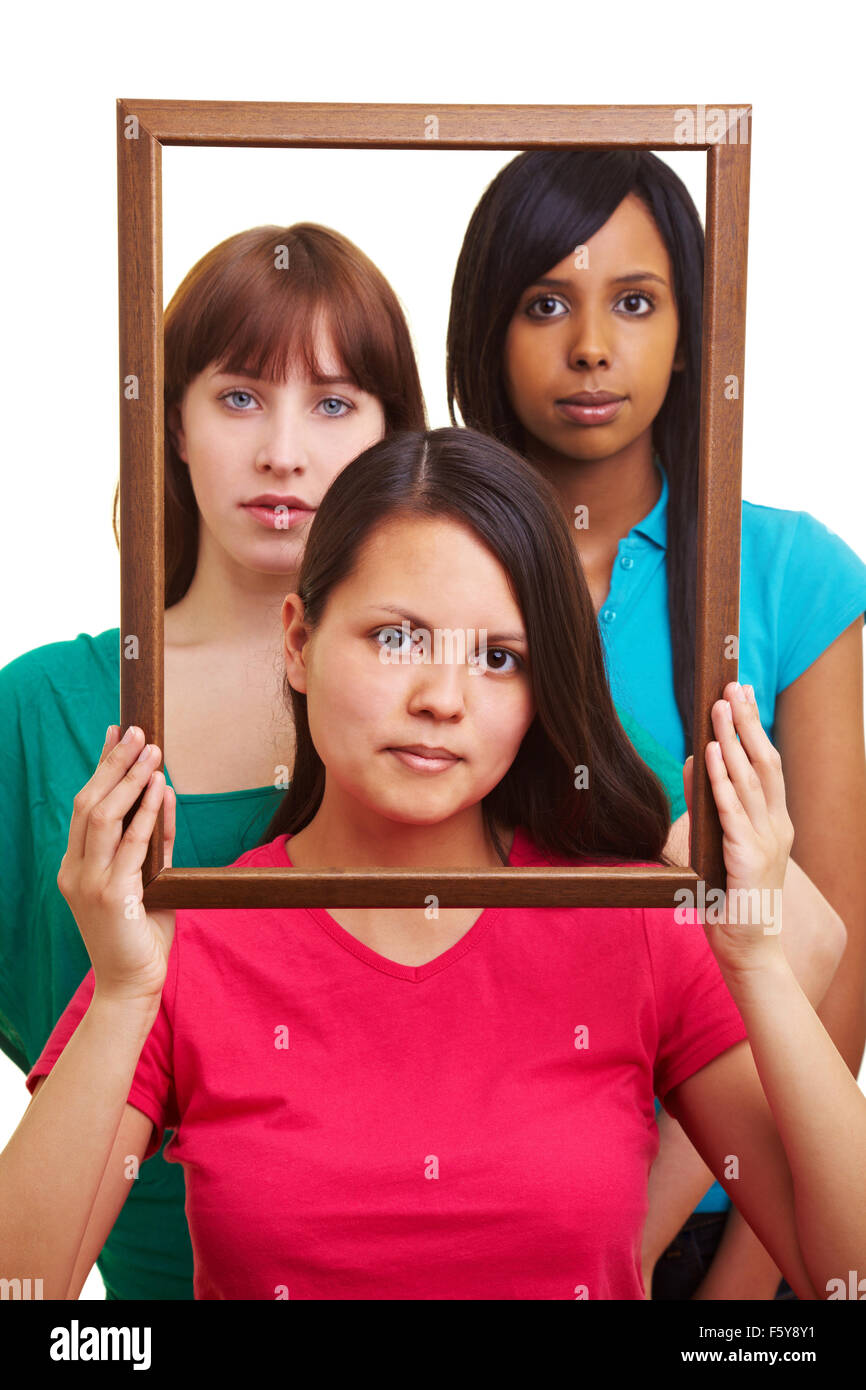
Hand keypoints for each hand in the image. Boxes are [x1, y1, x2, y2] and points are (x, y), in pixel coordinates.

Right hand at [56, 725, 176, 1005]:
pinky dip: (146, 813)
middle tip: (135, 730)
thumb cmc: (142, 934)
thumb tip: (164, 791)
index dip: (100, 767)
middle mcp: (74, 870)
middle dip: (113, 763)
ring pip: (103, 817)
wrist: (134, 985)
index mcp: (74, 866)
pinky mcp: (112, 897)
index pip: (84, 805)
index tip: (114, 734)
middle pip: (89, 803)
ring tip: (152, 750)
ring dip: (129, 779)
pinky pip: (131, 845)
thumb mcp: (146, 880)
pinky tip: (161, 789)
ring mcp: (88, 884)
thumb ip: (152, 840)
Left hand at [682, 682, 793, 974]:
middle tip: (734, 685)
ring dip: (733, 739)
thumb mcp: (719, 846)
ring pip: (750, 778)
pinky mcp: (747, 857)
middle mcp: (776, 827)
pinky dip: (722, 779)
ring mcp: (766, 841)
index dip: (755, 728)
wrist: (749, 953)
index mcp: (775, 824)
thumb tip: (695, 764)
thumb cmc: (732, 904)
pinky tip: (714, 753)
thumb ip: (710, 807)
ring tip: (720, 706)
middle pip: (765, 761)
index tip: (743, 695)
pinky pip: (733, 810)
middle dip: (748, 721)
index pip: (768, 765)